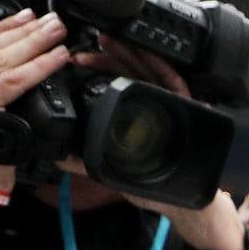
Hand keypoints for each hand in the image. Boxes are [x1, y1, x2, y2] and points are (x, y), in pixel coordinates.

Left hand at [71, 37, 245, 249]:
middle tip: (87, 48)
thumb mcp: (116, 173)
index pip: (116, 83)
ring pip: (152, 72)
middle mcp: (155, 107)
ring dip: (130, 54)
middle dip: (109, 56)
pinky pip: (177, 86)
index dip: (98, 69)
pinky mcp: (190, 112)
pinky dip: (163, 70)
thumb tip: (59, 155)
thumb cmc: (159, 190)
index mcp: (136, 116)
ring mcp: (173, 107)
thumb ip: (90, 161)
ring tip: (107, 43)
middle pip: (132, 71)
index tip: (78, 61)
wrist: (187, 206)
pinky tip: (147, 58)